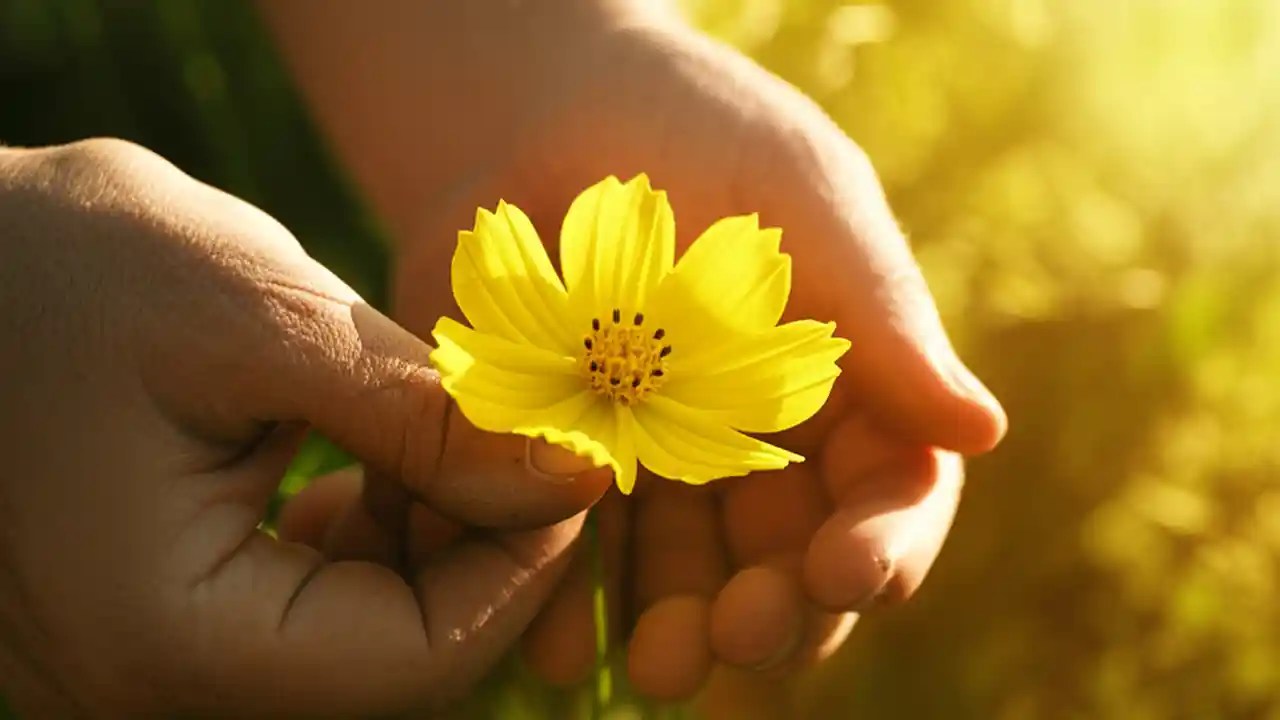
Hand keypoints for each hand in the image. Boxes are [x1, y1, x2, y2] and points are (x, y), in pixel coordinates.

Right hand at [0, 139, 608, 716]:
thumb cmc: (66, 265)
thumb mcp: (268, 322)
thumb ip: (429, 421)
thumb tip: (580, 477)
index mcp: (163, 638)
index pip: (415, 661)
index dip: (524, 568)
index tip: (573, 463)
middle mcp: (143, 688)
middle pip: (392, 664)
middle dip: (481, 552)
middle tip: (517, 435)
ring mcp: (142, 664)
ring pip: (357, 643)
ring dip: (428, 541)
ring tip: (436, 428)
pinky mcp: (154, 621)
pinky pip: (302, 615)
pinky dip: (366, 542)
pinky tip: (374, 454)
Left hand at [383, 15, 1004, 702]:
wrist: (549, 116)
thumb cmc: (706, 138)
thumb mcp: (807, 201)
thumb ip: (881, 315)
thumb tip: (982, 432)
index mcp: (846, 395)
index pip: (891, 495)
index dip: (883, 546)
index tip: (850, 574)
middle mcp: (760, 450)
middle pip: (790, 561)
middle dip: (776, 612)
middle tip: (739, 637)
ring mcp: (659, 467)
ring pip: (683, 576)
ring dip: (674, 629)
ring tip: (652, 667)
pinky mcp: (560, 466)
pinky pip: (569, 549)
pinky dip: (561, 603)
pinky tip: (551, 644)